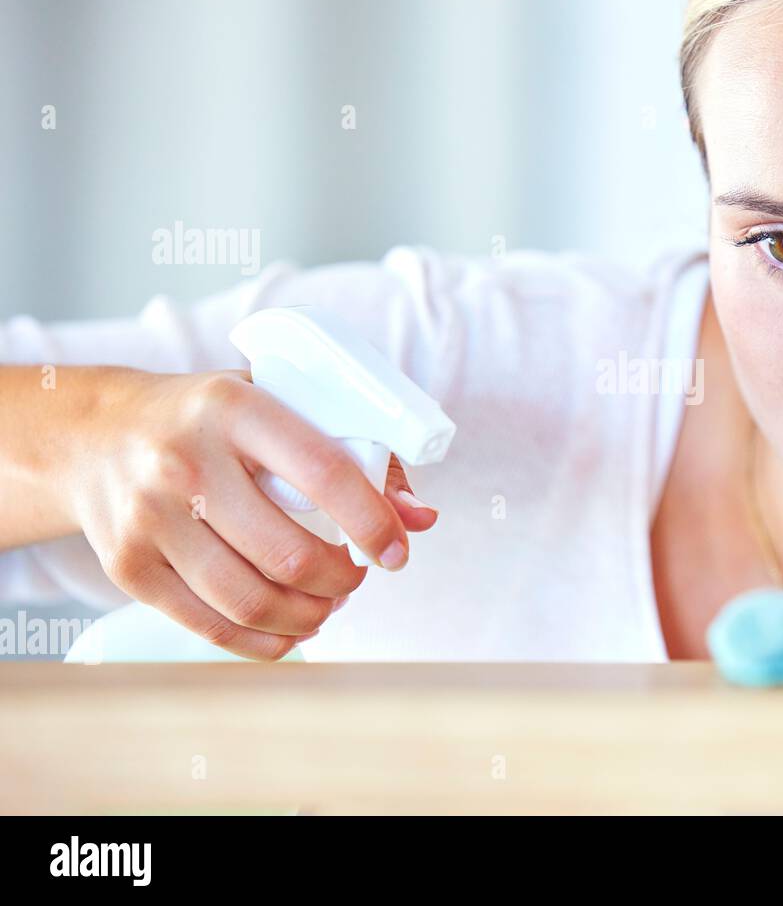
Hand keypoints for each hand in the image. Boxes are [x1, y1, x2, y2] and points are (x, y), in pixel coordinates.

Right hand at [61, 368, 438, 659]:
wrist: (95, 434)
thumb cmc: (212, 420)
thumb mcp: (279, 405)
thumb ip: (359, 452)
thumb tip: (421, 518)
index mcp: (234, 408)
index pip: (323, 472)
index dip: (372, 523)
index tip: (396, 552)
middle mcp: (183, 462)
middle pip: (287, 554)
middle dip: (343, 581)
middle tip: (358, 576)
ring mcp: (149, 518)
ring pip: (251, 601)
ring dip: (310, 616)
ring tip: (329, 603)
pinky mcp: (127, 566)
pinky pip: (210, 625)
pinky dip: (265, 642)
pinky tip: (290, 628)